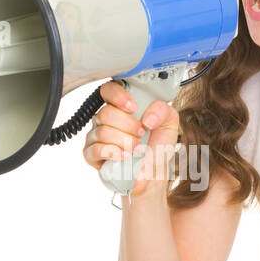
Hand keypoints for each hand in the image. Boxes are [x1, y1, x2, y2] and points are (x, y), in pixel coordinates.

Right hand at [81, 80, 179, 196]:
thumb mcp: (169, 123)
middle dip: (128, 125)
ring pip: (103, 132)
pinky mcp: (90, 154)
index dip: (118, 96)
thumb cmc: (157, 144)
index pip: (108, 90)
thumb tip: (147, 119)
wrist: (153, 171)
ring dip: (124, 141)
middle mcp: (104, 118)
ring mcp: (95, 135)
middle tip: (141, 134)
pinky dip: (113, 153)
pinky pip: (95, 149)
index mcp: (120, 106)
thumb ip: (163, 111)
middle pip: (106, 113)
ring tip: (136, 149)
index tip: (133, 108)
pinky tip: (124, 156)